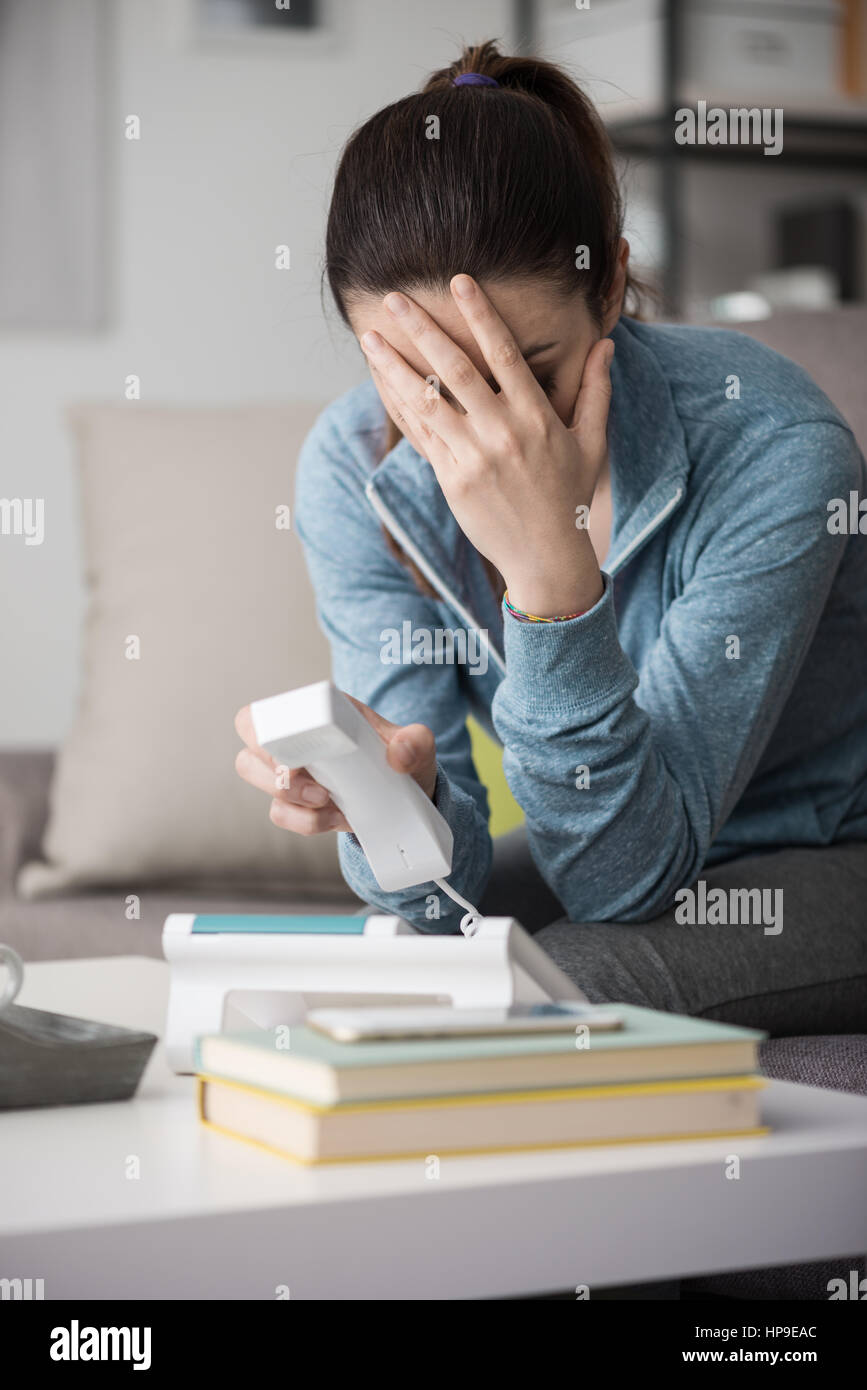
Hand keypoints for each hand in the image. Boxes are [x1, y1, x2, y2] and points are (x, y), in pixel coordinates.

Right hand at [233, 694, 437, 835]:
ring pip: (256, 783)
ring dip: (290, 800)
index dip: (268, 729)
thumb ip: (415, 742)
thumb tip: (398, 754)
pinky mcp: (296, 803)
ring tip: (328, 803)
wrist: (405, 795)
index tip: (300, 750)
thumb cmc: (402, 759)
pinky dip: (307, 821)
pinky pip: (280, 813)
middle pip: (249, 748)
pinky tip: (337, 817)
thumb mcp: (418, 745)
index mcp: (317, 713)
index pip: (270, 712)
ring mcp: (292, 773)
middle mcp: (296, 740)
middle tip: (317, 789)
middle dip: (273, 774)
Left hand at [360, 276, 612, 617]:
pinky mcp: (451, 480)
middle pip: (454, 369)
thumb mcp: (591, 443)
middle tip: (395, 297)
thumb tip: (605, 345)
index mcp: (536, 417)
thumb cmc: (570, 497)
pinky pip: (420, 435)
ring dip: (394, 366)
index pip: (504, 353)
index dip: (480, 314)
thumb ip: (596, 391)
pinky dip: (399, 405)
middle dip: (422, 329)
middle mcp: (501, 433)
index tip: (459, 281)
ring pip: (426, 401)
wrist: (546, 557)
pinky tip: (381, 381)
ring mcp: (472, 458)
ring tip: (370, 337)